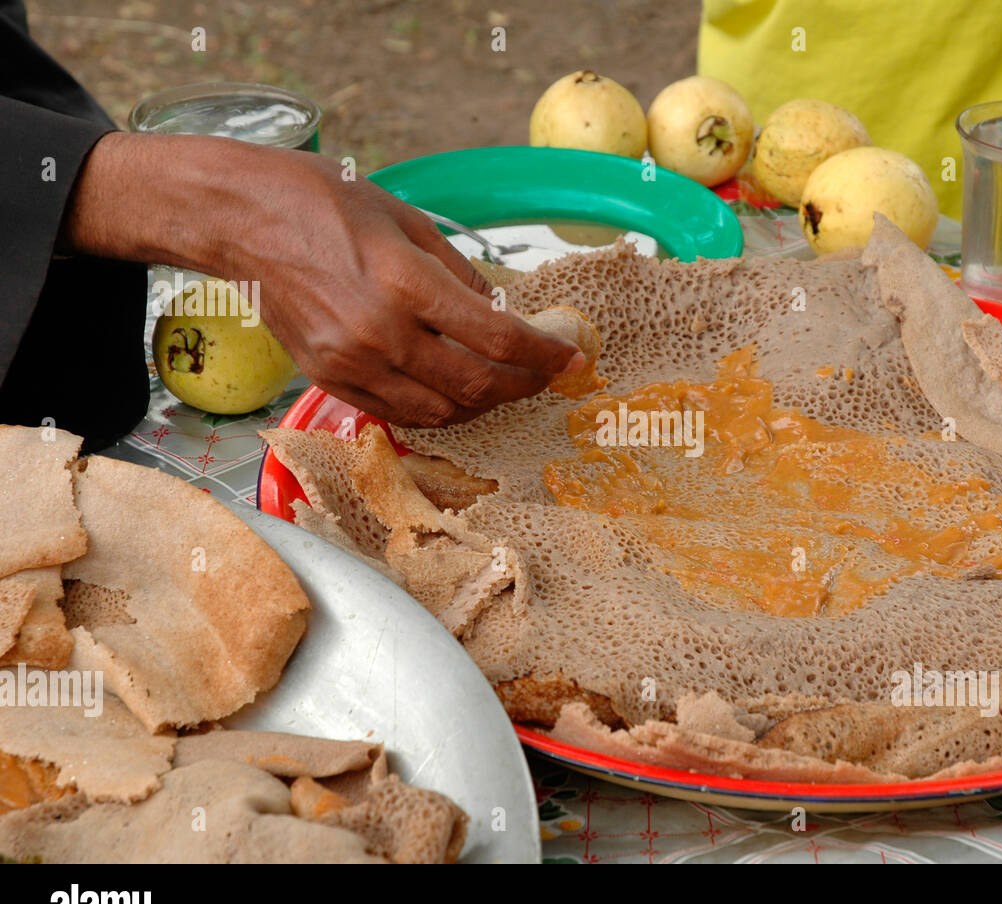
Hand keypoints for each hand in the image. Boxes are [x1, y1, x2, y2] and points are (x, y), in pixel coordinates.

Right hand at [60, 132, 584, 426]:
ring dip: (484, 404)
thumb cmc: (323, 202)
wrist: (238, 218)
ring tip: (504, 383)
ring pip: (441, 411)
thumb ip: (459, 274)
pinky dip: (438, 408)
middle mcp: (379, 332)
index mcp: (405, 282)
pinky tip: (454, 389)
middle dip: (523, 385)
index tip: (572, 359)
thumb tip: (502, 314)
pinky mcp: (328, 379)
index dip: (544, 355)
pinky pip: (400, 412)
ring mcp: (350, 362)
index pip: (497, 338)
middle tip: (544, 374)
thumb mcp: (407, 219)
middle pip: (475, 386)